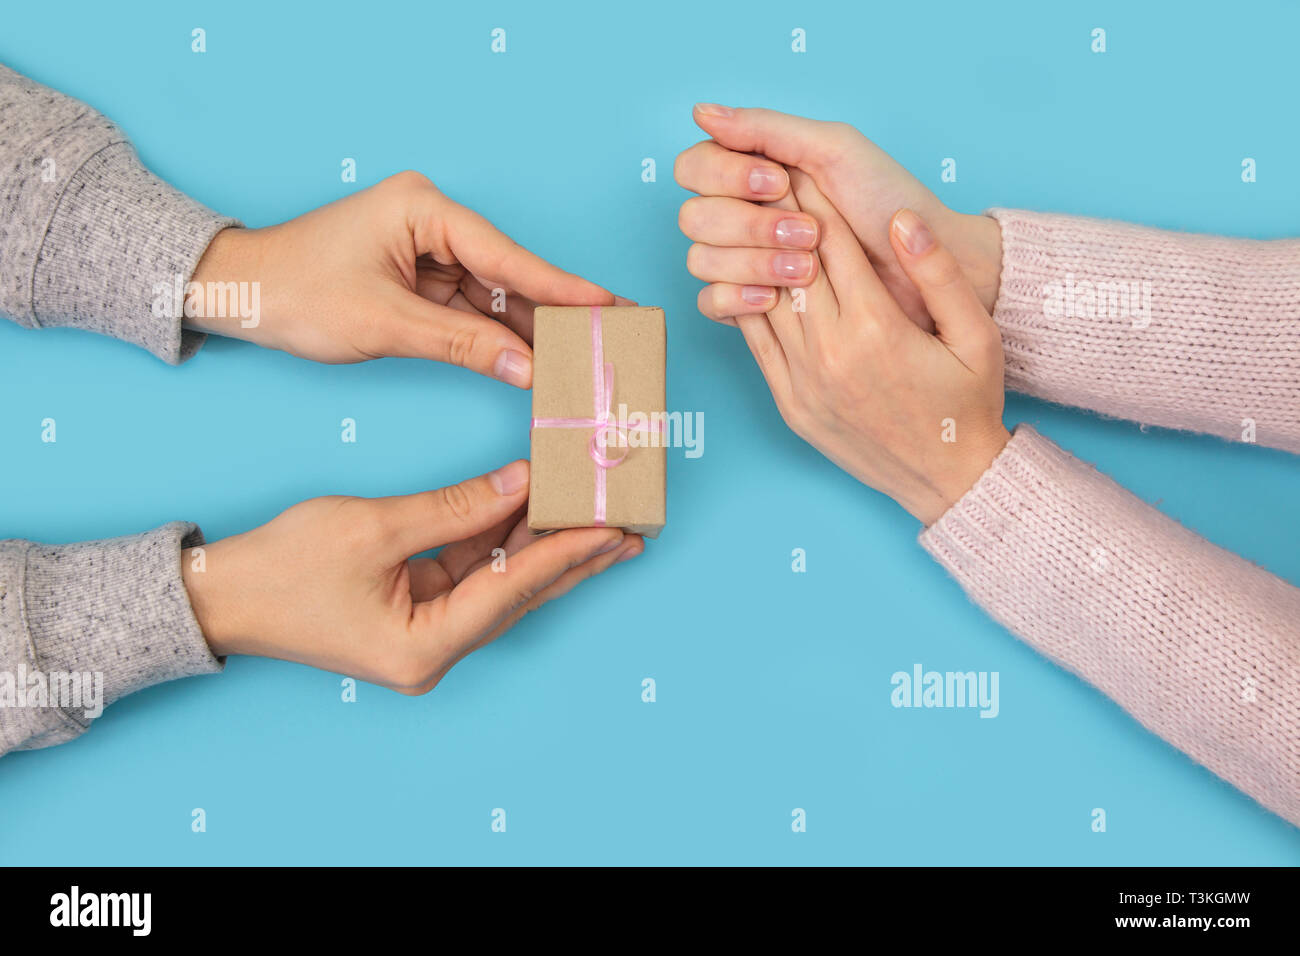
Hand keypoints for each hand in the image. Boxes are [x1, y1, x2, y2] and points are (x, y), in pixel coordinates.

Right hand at [181, 460, 642, 693]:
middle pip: (520, 595)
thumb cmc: (284, 569)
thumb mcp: (373, 528)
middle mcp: (435, 651)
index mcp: (425, 646)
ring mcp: (428, 634)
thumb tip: (519, 484)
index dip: (566, 552)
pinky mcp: (418, 613)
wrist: (224, 596)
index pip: (512, 589)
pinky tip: (537, 514)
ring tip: (601, 519)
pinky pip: (475, 575)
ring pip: (503, 585)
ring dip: (546, 549)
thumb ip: (454, 507)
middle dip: (575, 557)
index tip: (613, 526)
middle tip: (631, 528)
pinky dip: (505, 545)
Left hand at [186, 170, 616, 385]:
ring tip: (583, 355)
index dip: (560, 287)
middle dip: (555, 310)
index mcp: (424, 209)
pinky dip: (498, 338)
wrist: (239, 295)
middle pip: (509, 273)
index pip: (506, 255)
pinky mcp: (420, 279)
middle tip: (612, 331)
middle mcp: (433, 223)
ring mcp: (428, 251)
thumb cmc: (296, 291)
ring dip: (530, 331)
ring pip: (494, 296)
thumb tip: (527, 368)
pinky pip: (471, 310)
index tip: (607, 304)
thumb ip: (463, 345)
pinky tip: (535, 359)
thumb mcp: (385, 323)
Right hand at [675, 105, 1002, 331]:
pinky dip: (736, 297)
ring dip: (750, 261)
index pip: (695, 167)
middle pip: (694, 216)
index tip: (778, 182)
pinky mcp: (753, 305)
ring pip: (700, 259)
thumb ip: (765, 129)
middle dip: (748, 224)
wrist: (922, 267)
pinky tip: (774, 298)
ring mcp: (744, 260)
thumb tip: (700, 112)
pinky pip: (710, 302)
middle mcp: (741, 212)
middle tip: (806, 233)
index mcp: (753, 170)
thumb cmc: (887, 202)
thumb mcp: (833, 149)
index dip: (725, 175)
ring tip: (806, 269)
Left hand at [706, 169, 1008, 524]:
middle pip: (791, 264)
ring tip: (749, 219)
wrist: (948, 480)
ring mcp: (803, 381)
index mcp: (876, 327)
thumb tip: (901, 219)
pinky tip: (748, 277)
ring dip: (756, 257)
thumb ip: (938, 273)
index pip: (833, 243)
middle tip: (761, 177)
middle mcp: (831, 352)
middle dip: (778, 218)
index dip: (813, 198)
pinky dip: (748, 306)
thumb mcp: (976, 335)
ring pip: (765, 300)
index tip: (798, 163)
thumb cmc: (968, 405)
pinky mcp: (790, 403)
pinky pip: (755, 343)